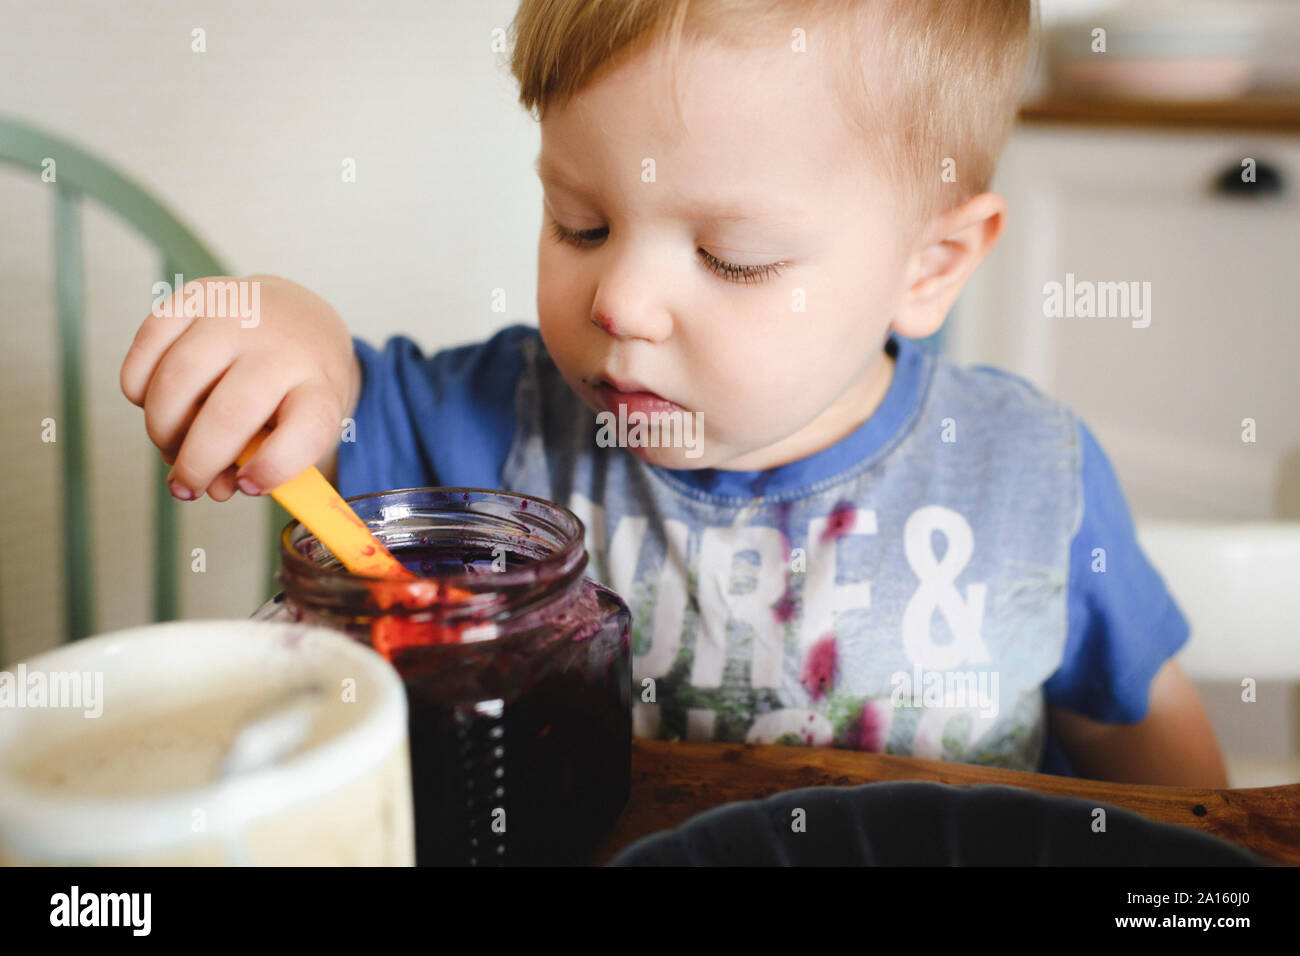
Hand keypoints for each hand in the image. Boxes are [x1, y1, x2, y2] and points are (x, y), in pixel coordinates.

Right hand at [120, 274, 360, 501]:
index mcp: (320, 384)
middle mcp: (282, 345)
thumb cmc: (294, 390)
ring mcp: (240, 314)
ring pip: (177, 380)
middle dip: (196, 462)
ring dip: (161, 429)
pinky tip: (153, 402)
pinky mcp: (199, 294)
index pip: (307, 428)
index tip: (248, 486)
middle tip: (186, 485)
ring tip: (170, 446)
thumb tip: (214, 487)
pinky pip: (148, 342)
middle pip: (229, 414)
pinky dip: (138, 385)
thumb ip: (262, 462)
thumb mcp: (301, 428)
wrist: (300, 320)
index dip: (274, 467)